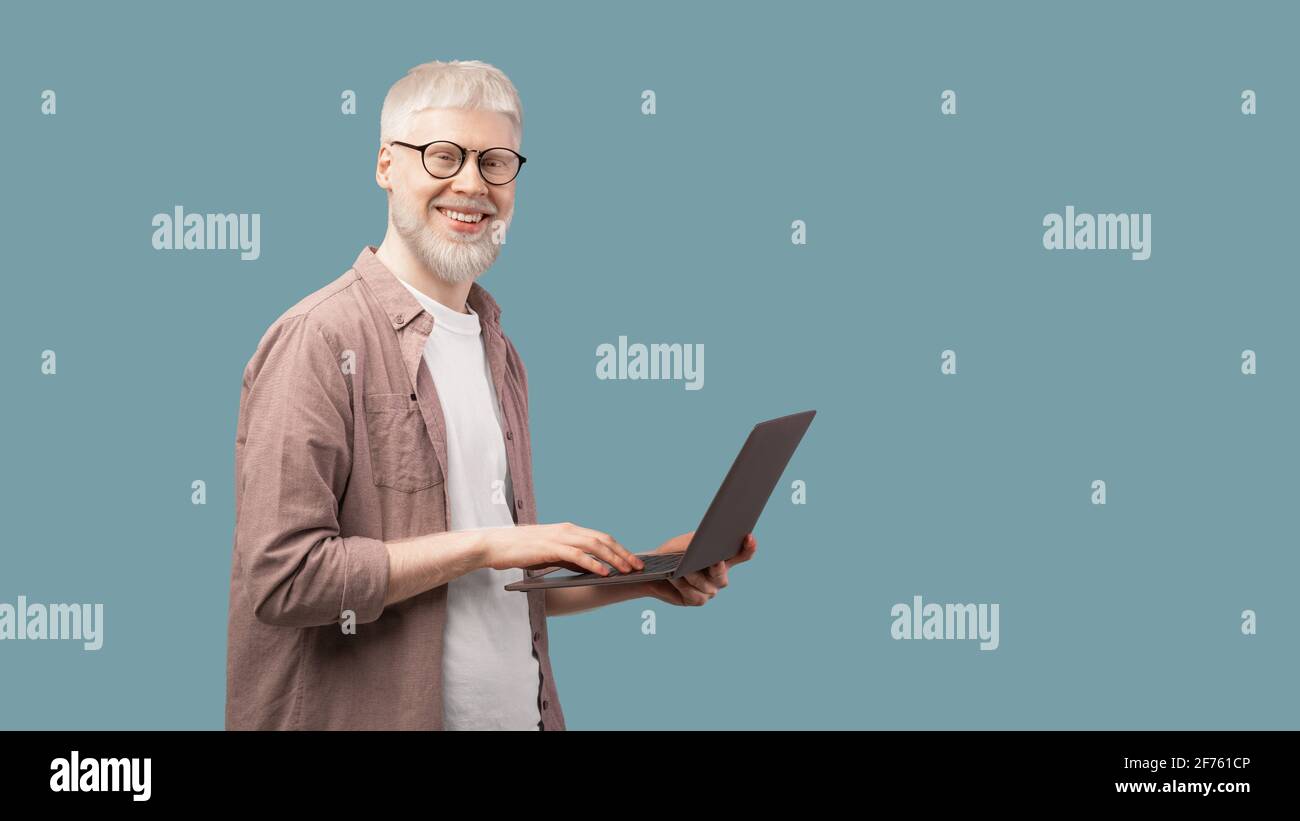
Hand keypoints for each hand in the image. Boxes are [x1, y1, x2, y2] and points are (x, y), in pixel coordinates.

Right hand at [480, 522, 644, 576]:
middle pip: (603, 539)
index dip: (620, 548)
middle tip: (639, 566)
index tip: (634, 560)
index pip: (601, 537)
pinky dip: (592, 563)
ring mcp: (558, 537)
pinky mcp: (549, 548)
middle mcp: (567, 530)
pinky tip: (603, 572)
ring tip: (627, 570)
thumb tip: (591, 568)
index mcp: (568, 530)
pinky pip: (576, 555)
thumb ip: (570, 558)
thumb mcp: (551, 553)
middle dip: (623, 553)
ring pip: (594, 546)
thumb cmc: (520, 551)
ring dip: (613, 558)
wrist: (494, 545)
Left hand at [642, 532, 757, 605]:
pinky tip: (673, 577)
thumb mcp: (684, 542)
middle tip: (715, 561)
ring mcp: (710, 590)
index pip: (742, 554)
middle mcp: (719, 576)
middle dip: (718, 569)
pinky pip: (694, 595)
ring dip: (693, 575)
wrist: (654, 569)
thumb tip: (709, 542)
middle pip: (723, 575)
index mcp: (722, 558)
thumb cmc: (672, 553)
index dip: (748, 547)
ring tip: (681, 568)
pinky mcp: (697, 600)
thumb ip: (700, 542)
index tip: (748, 537)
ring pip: (708, 586)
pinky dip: (683, 585)